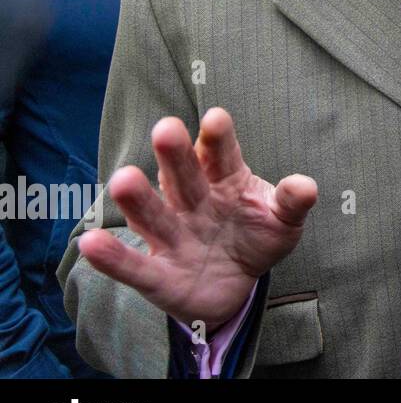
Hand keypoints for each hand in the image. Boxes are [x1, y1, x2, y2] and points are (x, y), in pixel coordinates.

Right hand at [77, 107, 317, 330]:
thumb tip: (307, 186)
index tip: (217, 119)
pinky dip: (114, 257)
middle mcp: (192, 202)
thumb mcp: (282, 221)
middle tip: (166, 128)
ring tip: (124, 178)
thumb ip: (292, 203)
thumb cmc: (257, 237)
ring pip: (154, 215)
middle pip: (183, 177)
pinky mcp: (158, 275)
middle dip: (175, 155)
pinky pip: (135, 266)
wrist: (235, 284)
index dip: (218, 138)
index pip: (221, 155)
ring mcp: (173, 236)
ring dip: (139, 199)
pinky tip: (90, 243)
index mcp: (224, 180)